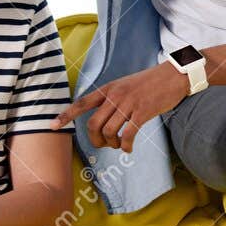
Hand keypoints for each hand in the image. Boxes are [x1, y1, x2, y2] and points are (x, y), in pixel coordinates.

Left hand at [52, 62, 190, 152]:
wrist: (173, 76)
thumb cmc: (148, 83)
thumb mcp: (124, 85)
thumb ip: (110, 98)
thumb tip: (100, 118)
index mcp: (107, 89)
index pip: (81, 103)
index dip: (65, 116)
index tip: (52, 126)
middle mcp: (115, 96)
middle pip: (93, 124)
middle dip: (95, 140)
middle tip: (104, 145)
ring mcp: (129, 104)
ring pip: (109, 132)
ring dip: (112, 144)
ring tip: (119, 145)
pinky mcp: (143, 112)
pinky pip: (128, 134)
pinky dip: (126, 146)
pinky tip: (129, 149)